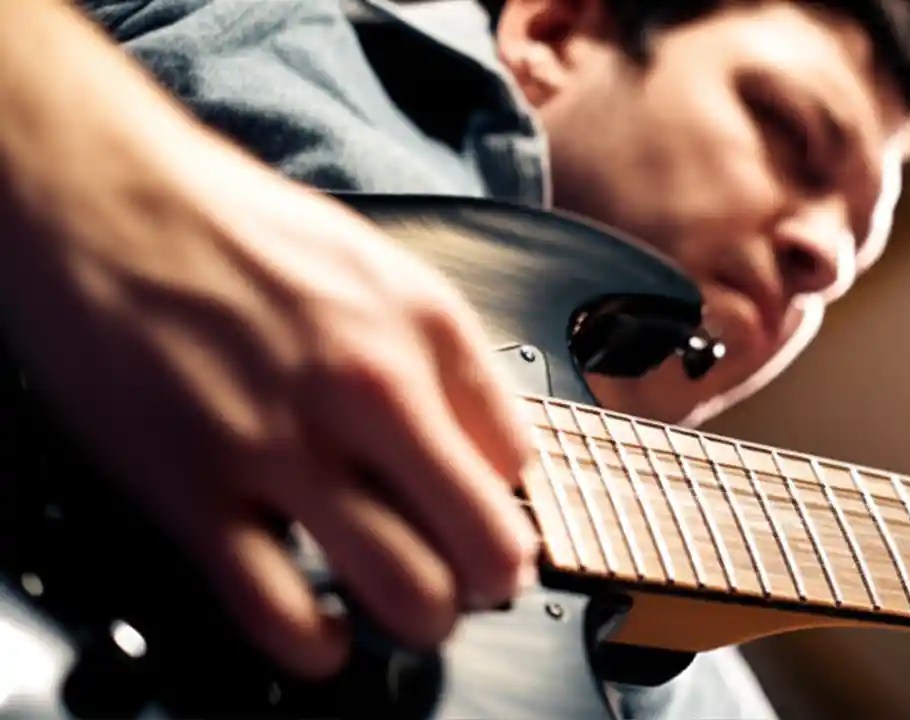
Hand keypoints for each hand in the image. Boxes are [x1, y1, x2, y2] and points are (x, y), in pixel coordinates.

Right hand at [0, 3, 536, 678]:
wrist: (106, 199)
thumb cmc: (243, 230)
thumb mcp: (383, 268)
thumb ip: (450, 359)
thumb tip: (502, 454)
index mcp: (420, 333)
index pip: (518, 463)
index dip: (510, 499)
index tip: (492, 515)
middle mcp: (367, 394)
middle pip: (485, 543)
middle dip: (489, 580)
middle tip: (471, 581)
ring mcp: (283, 449)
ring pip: (406, 592)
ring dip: (423, 619)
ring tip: (409, 608)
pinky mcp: (197, 494)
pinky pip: (280, 614)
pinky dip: (318, 646)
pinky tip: (325, 634)